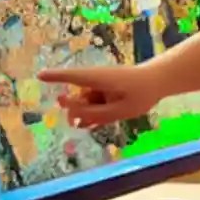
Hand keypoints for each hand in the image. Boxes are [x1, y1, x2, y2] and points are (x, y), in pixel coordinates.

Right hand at [37, 63, 164, 127]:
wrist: (159, 82)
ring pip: (86, 102)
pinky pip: (94, 102)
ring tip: (94, 121)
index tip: (40, 75)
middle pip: (77, 96)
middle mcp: (96, 79)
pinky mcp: (106, 89)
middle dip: (75, 110)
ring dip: (87, 113)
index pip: (72, 77)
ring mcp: (101, 84)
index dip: (56, 77)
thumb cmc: (141, 94)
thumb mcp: (118, 110)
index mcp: (98, 78)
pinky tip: (95, 121)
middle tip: (75, 123)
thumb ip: (94, 114)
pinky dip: (95, 112)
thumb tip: (72, 115)